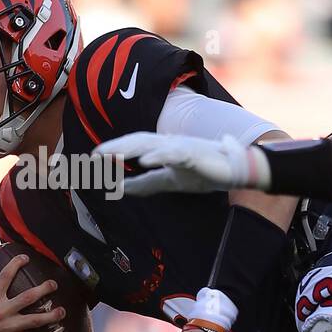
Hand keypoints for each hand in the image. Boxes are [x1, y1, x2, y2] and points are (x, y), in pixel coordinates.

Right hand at [0, 254, 64, 331]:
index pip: (4, 277)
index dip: (15, 265)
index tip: (25, 257)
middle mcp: (1, 312)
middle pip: (27, 297)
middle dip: (43, 289)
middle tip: (54, 284)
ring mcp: (7, 328)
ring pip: (34, 320)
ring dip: (51, 316)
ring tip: (62, 312)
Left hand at [96, 132, 266, 196]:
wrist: (235, 170)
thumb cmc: (205, 173)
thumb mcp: (171, 181)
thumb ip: (147, 183)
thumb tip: (121, 189)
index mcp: (163, 149)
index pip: (135, 146)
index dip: (116, 149)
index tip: (96, 156)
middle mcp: (169, 143)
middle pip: (138, 141)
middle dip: (116, 147)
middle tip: (96, 154)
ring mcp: (181, 147)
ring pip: (151, 144)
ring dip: (130, 148)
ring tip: (112, 154)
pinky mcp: (194, 154)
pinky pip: (173, 154)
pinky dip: (158, 156)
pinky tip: (145, 161)